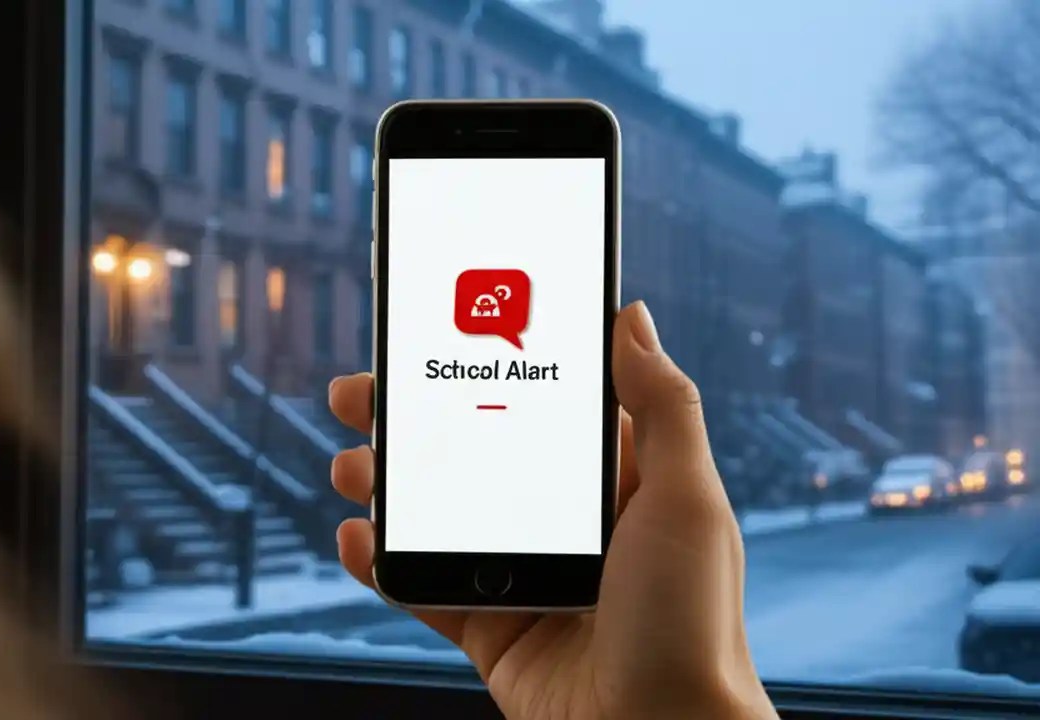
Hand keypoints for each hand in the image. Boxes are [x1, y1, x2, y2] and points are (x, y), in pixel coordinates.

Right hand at [328, 301, 777, 719]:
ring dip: (386, 487)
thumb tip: (634, 318)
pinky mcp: (490, 630)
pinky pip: (422, 587)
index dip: (486, 369)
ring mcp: (522, 576)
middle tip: (361, 394)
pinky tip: (356, 539)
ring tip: (352, 468)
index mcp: (614, 485)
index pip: (540, 408)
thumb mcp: (687, 499)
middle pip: (472, 455)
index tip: (439, 337)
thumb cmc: (694, 622)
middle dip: (412, 423)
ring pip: (437, 516)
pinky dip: (381, 562)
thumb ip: (664, 406)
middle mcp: (564, 525)